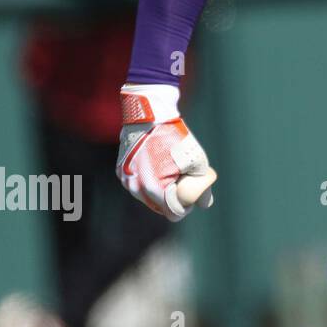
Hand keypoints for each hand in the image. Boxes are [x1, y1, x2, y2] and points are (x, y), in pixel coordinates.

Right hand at [116, 84, 216, 221]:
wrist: (150, 113)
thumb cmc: (175, 138)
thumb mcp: (197, 161)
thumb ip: (202, 186)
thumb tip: (205, 204)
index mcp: (152, 189)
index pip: (172, 212)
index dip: (186, 207)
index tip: (194, 195)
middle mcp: (134, 187)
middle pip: (159, 205)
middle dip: (173, 197)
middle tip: (185, 179)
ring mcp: (126, 179)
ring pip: (148, 195)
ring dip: (161, 188)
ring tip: (172, 168)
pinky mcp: (121, 169)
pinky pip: (139, 183)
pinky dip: (150, 179)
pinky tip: (160, 164)